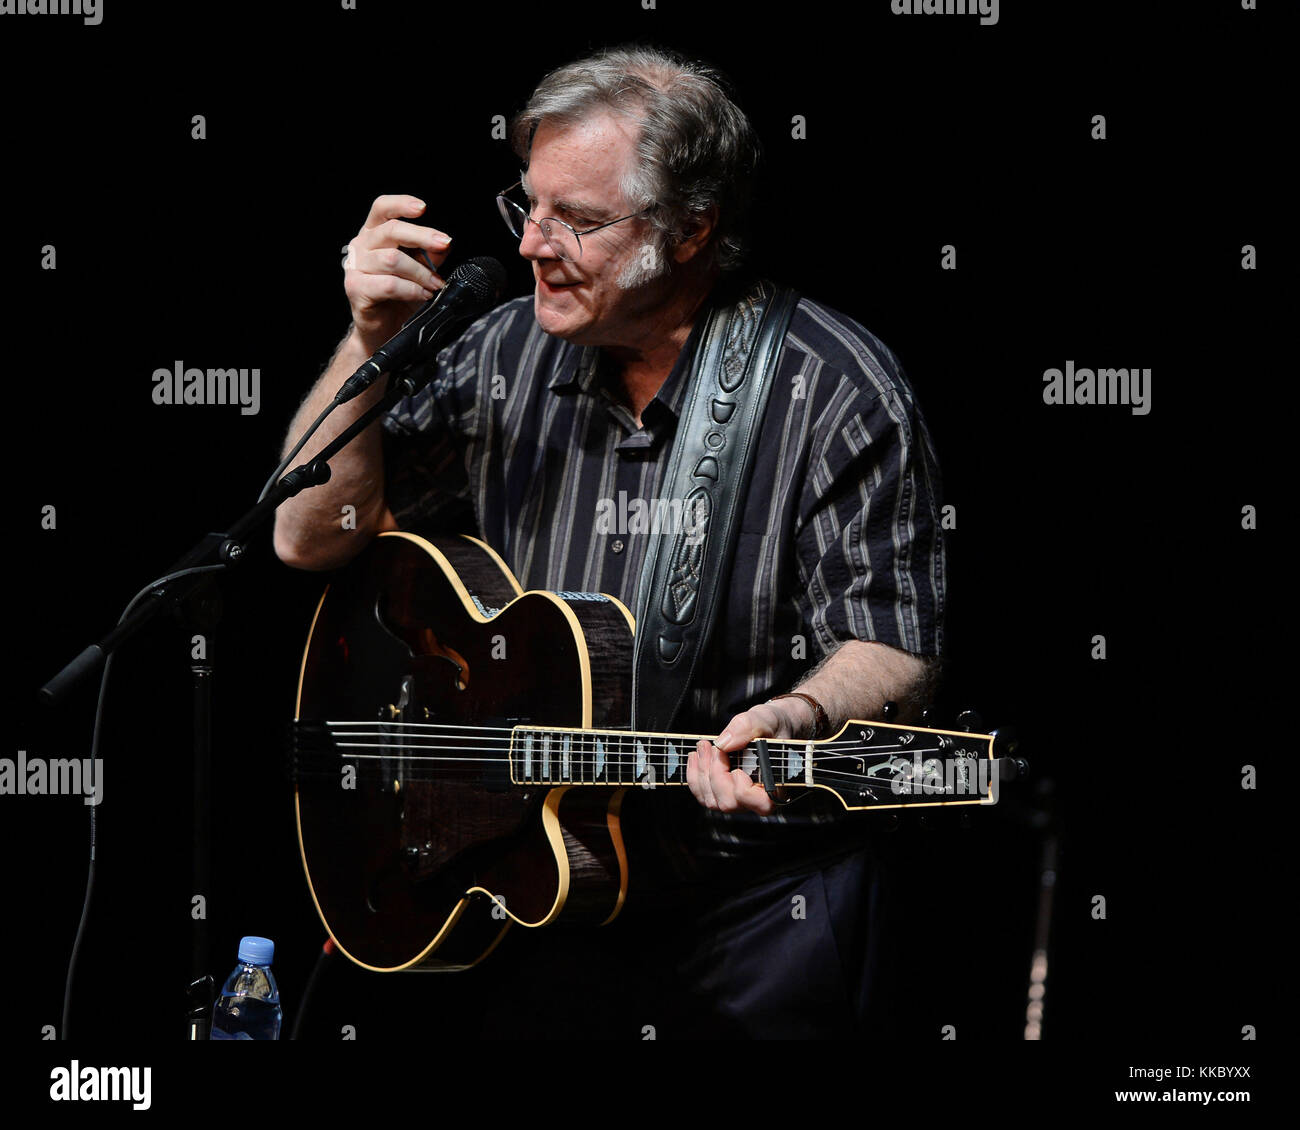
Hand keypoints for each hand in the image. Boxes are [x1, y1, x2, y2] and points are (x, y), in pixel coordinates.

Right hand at [343, 194, 452, 352]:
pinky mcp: (356, 288)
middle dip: (423, 236)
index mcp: (374, 234)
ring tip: (435, 284)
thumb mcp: (419, 271)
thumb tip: (444, 243)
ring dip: (420, 272)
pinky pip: (388, 284)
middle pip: (391, 230)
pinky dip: (410, 289)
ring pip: (392, 259)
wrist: (383, 331)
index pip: (382, 208)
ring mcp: (355, 266)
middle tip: (444, 244)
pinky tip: (422, 295)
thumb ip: (429, 255)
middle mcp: (361, 245)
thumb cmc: (400, 298)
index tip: (423, 208)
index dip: (401, 204)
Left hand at [686, 697, 814, 815]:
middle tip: (712, 747)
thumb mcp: (765, 719)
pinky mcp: (724, 794)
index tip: (737, 768)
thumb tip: (723, 744)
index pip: (761, 804)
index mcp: (777, 787)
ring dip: (701, 773)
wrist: (770, 728)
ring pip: (712, 801)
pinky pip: (703, 795)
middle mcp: (758, 799)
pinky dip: (694, 776)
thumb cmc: (773, 726)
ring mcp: (739, 800)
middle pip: (729, 803)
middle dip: (715, 773)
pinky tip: (696, 757)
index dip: (743, 789)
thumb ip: (747, 727)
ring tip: (703, 747)